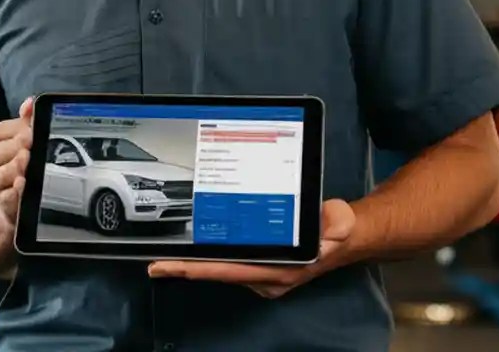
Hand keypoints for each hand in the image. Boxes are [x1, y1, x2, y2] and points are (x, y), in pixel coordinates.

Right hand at [0, 97, 34, 222]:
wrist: (23, 195)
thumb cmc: (21, 159)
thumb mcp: (25, 137)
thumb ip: (27, 119)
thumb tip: (30, 103)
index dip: (11, 132)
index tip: (29, 131)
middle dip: (10, 150)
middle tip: (29, 146)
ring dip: (11, 169)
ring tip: (26, 163)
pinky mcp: (2, 204)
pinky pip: (3, 199)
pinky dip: (12, 193)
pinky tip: (22, 185)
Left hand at [147, 199, 356, 298]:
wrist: (344, 239)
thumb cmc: (338, 230)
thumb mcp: (341, 221)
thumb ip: (336, 222)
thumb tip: (330, 227)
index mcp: (280, 270)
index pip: (230, 270)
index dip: (198, 268)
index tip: (170, 265)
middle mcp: (267, 277)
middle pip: (218, 273)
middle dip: (185, 268)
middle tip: (155, 263)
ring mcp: (261, 274)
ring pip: (221, 270)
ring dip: (195, 264)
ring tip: (165, 258)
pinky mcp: (258, 268)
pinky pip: (227, 264)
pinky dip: (209, 258)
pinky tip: (192, 252)